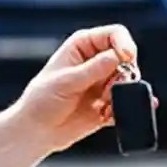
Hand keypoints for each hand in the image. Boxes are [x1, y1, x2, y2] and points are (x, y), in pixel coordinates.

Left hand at [11, 25, 157, 153]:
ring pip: (130, 82)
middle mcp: (96, 61)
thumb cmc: (41, 101)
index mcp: (83, 46)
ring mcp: (103, 83)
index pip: (115, 34)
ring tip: (104, 104)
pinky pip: (127, 103)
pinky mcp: (108, 104)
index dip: (124, 44)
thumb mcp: (66, 81)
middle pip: (127, 59)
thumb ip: (94, 69)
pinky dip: (123, 109)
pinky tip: (109, 114)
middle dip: (125, 74)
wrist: (36, 131)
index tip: (127, 58)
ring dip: (122, 94)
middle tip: (112, 88)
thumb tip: (120, 57)